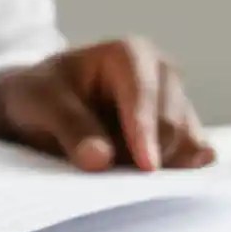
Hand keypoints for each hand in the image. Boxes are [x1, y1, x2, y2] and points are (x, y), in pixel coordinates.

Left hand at [0, 38, 215, 171]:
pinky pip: (191, 163)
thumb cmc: (42, 94)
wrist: (43, 108)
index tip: (146, 166)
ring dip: (150, 168)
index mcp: (131, 53)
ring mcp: (178, 105)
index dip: (144, 131)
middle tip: (98, 166)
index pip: (143, 95)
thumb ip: (70, 128)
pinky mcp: (184, 135)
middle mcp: (164, 74)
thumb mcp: (39, 102)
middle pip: (170, 126)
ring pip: (183, 148)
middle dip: (140, 155)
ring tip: (109, 163)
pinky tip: (142, 178)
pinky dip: (170, 176)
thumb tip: (101, 159)